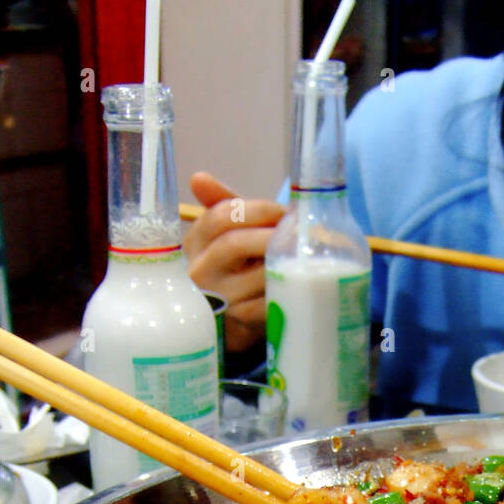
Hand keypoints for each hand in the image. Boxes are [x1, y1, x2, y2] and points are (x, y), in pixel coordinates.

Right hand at [183, 172, 286, 352]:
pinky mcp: (237, 324)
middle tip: (299, 234)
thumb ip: (226, 207)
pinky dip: (286, 290)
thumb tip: (198, 178)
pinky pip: (266, 304)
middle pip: (235, 242)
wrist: (225, 323)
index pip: (221, 216)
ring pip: (255, 274)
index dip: (258, 210)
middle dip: (272, 235)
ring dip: (286, 262)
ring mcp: (218, 299)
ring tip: (307, 255)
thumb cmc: (232, 271)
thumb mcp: (224, 237)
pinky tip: (301, 283)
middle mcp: (200, 269)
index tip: (284, 212)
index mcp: (196, 241)